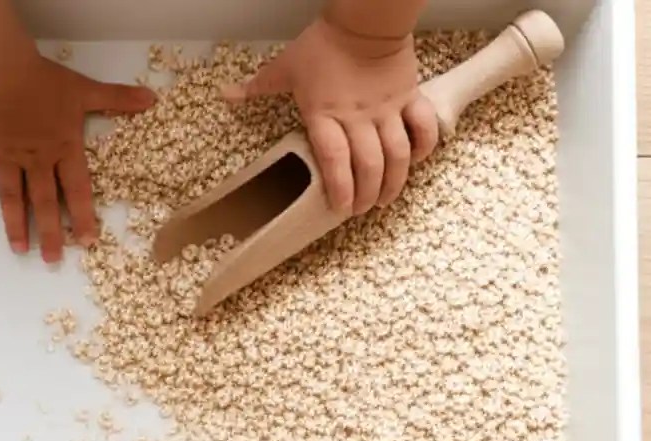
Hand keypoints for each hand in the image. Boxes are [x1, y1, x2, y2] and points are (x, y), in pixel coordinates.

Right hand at [0, 56, 155, 261]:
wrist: (1, 68)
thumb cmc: (44, 80)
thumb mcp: (85, 89)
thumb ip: (117, 98)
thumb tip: (151, 99)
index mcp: (63, 149)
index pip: (77, 190)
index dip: (84, 217)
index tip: (86, 242)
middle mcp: (36, 160)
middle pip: (44, 203)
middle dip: (49, 233)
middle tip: (51, 259)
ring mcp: (6, 156)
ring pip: (11, 197)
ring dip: (15, 223)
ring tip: (18, 248)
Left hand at [223, 18, 438, 214]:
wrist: (365, 21)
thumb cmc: (323, 46)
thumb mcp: (285, 67)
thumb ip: (257, 87)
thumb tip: (226, 94)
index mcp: (326, 115)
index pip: (335, 160)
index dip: (340, 188)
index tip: (339, 208)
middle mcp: (358, 118)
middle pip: (369, 165)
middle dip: (367, 195)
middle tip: (362, 209)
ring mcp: (387, 110)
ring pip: (398, 154)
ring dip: (394, 182)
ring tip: (386, 199)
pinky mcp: (410, 98)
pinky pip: (423, 128)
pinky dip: (424, 147)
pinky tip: (416, 161)